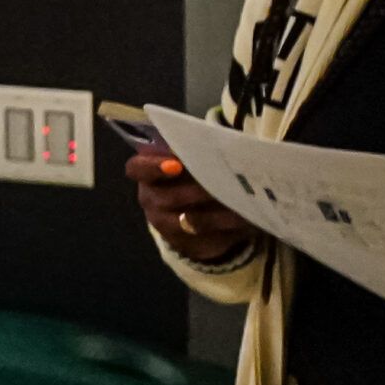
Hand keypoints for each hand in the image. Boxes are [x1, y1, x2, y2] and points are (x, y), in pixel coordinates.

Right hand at [126, 148, 254, 262]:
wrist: (192, 210)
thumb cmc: (188, 173)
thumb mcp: (185, 159)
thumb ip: (190, 150)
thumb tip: (210, 140)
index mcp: (145, 174)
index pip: (137, 169)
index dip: (153, 167)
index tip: (176, 164)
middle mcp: (150, 199)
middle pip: (166, 198)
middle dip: (196, 191)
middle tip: (221, 183)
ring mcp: (165, 225)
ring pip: (190, 222)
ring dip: (218, 213)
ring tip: (241, 203)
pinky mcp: (185, 244)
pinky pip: (208, 238)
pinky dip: (229, 229)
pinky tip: (247, 220)